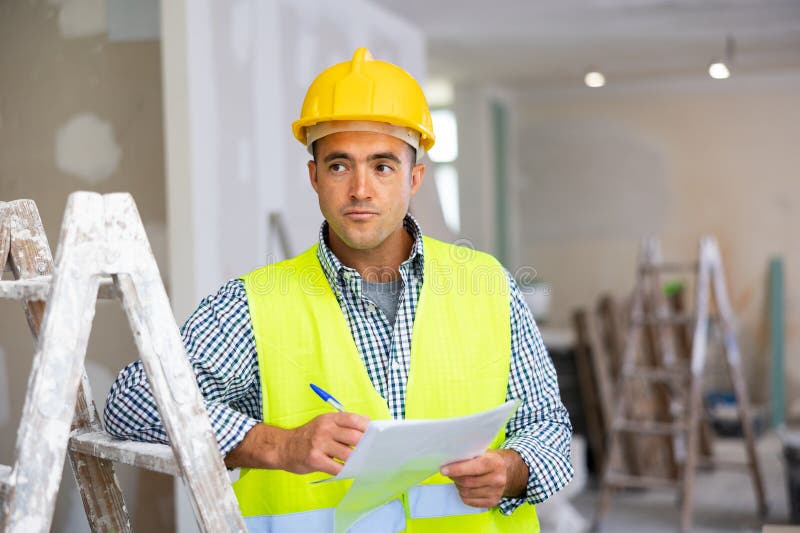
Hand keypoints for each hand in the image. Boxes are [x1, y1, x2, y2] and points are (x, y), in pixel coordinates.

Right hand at [224, 413, 368, 474]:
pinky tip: (344, 470)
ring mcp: (319, 444)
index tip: (372, 435)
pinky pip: (337, 468)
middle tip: (366, 451)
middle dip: (363, 446)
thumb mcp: (323, 422)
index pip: (354, 420)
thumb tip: (366, 423)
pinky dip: (344, 471)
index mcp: (329, 419)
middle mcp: (324, 429)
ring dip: (354, 460)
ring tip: (355, 462)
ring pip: (348, 455)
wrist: (283, 447)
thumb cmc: (308, 436)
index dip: (367, 428)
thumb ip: (343, 423)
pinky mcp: (315, 460)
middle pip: (355, 437)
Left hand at [440, 449, 527, 507]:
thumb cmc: (491, 460)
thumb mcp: (483, 453)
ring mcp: (496, 492)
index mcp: (495, 463)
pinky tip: (466, 487)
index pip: (473, 467)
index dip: (456, 469)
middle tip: (450, 472)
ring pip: (466, 492)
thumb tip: (449, 461)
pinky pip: (469, 501)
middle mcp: (498, 479)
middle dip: (454, 477)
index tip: (443, 470)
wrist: (508, 471)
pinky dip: (463, 494)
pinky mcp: (493, 502)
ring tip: (459, 479)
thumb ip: (469, 456)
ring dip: (458, 485)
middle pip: (467, 482)